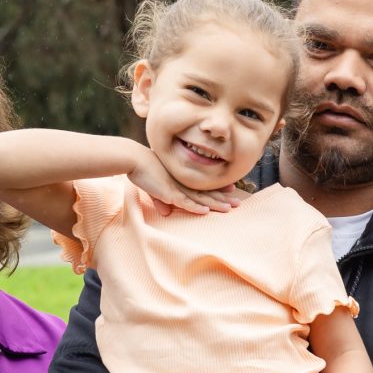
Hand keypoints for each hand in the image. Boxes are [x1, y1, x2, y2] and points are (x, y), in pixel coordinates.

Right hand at [127, 150, 244, 216]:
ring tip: (229, 208)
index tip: (232, 190)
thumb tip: (166, 213)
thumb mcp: (155, 189)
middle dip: (223, 198)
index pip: (204, 187)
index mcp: (183, 179)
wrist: (134, 159)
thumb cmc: (144, 170)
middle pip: (207, 192)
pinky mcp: (169, 192)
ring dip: (215, 204)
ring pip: (200, 198)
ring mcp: (178, 187)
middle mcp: (184, 183)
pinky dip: (195, 207)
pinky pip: (184, 202)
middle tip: (239, 202)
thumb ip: (162, 201)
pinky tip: (205, 211)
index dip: (218, 190)